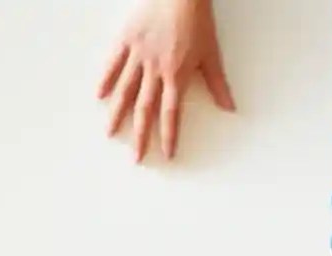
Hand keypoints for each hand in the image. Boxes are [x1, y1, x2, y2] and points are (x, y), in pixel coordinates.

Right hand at [97, 0, 235, 161]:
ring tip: (110, 134)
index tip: (166, 154)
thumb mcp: (211, 55)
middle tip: (136, 158)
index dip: (169, 135)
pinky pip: (113, 63)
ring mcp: (138, 54)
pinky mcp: (126, 39)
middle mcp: (155, 69)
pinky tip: (100, 96)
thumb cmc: (197, 21)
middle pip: (145, 109)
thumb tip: (230, 108)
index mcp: (177, 75)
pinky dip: (106, 79)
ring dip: (118, 114)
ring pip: (126, 90)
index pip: (172, 113)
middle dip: (141, 136)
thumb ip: (218, 84)